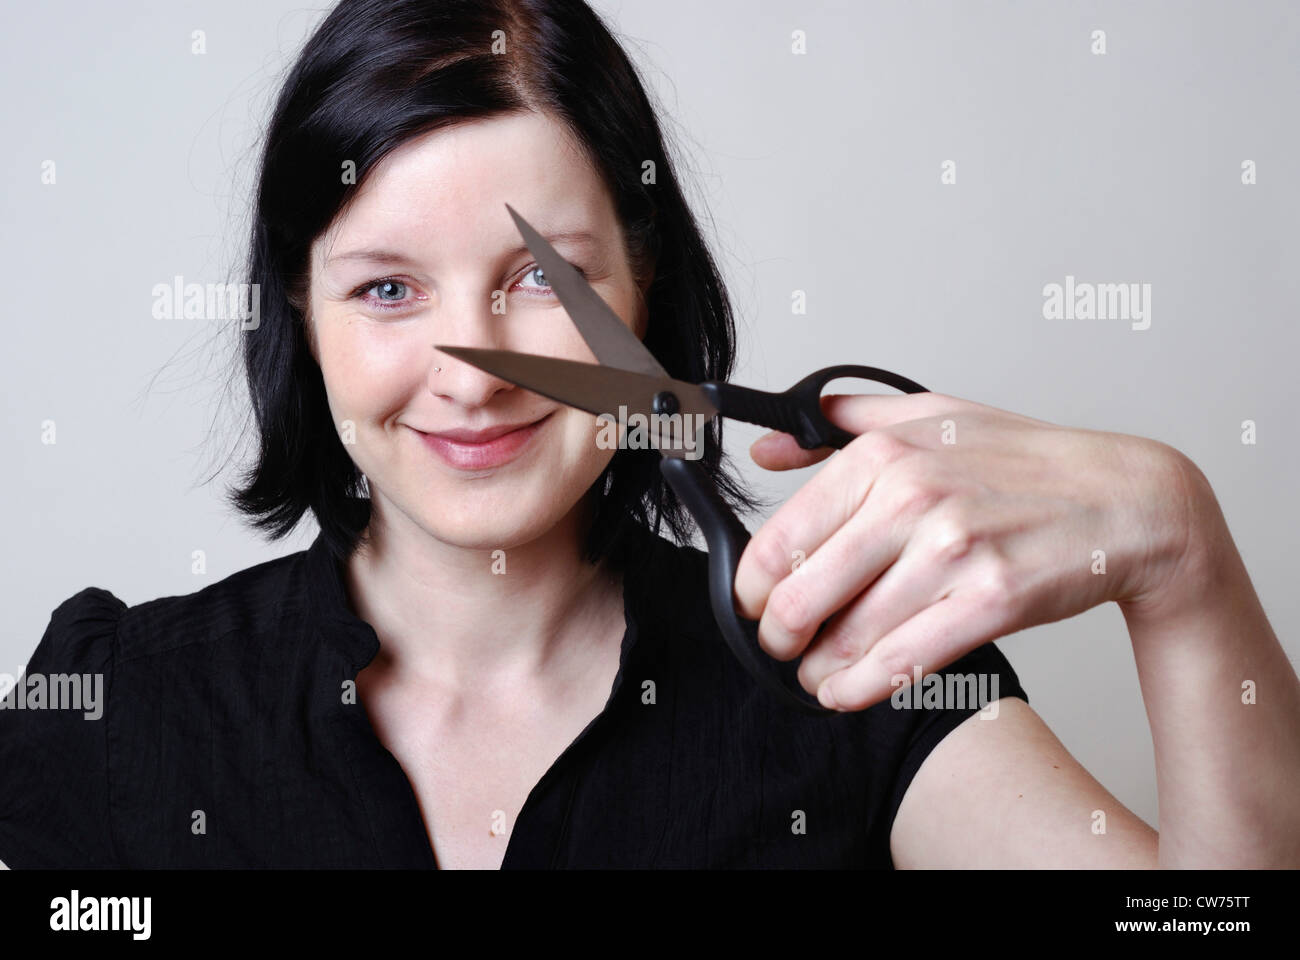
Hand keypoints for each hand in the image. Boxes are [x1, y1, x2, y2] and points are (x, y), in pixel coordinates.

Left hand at [732, 392, 1200, 710]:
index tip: (752, 604)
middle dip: (777, 637)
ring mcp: (953, 552)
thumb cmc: (1024, 462)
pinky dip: (862, 688)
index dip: (752, 587)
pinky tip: (847, 691)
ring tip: (815, 675)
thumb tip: (765, 447)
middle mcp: (912, 500)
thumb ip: (838, 425)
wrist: (1125, 500)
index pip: (781, 538)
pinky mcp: (991, 601)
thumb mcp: (928, 416)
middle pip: (802, 596)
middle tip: (780, 647)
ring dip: (818, 670)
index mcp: (884, 455)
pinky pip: (903, 662)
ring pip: (848, 638)